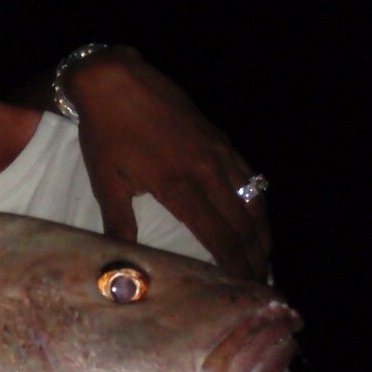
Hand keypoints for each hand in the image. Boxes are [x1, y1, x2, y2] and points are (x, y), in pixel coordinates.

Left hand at [63, 47, 270, 279]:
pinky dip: (258, 206)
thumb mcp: (106, 182)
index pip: (220, 239)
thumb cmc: (105, 133)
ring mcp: (219, 153)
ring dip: (264, 236)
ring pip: (254, 203)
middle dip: (256, 260)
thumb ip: (120, 224)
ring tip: (266, 264)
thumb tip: (122, 260)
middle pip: (245, 226)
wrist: (116, 80)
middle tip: (261, 290)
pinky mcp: (221, 139)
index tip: (243, 291)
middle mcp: (209, 171)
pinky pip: (250, 178)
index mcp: (179, 187)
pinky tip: (257, 222)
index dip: (235, 268)